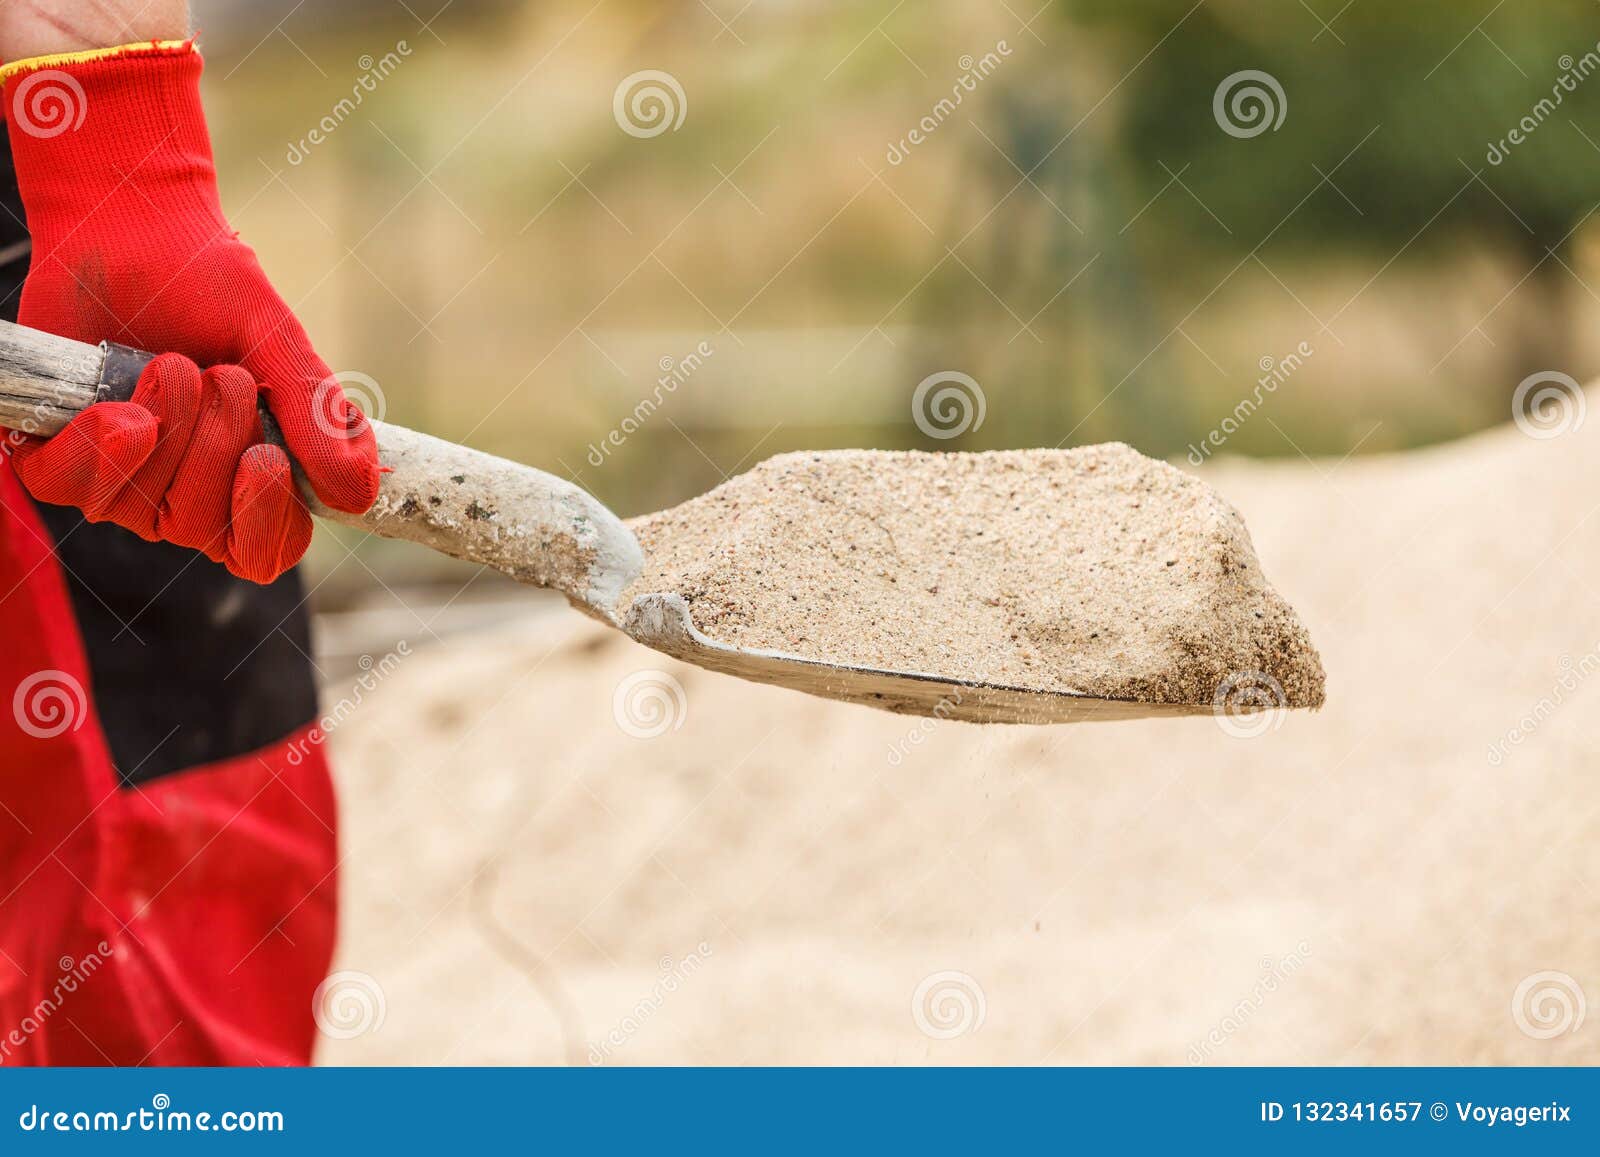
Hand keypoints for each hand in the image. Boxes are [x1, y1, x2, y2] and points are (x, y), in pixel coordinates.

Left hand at [3, 41, 378, 519]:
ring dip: (162, 431)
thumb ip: (317, 415)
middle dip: (212, 448)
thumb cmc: (213, 284)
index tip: (264, 460)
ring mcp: (121, 478)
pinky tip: (119, 407)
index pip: (263, 554)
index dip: (263, 526)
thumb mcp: (277, 343)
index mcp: (249, 477)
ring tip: (169, 363)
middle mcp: (185, 492)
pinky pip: (67, 486)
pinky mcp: (59, 451)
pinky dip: (97, 449)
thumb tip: (360, 492)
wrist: (131, 226)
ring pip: (134, 510)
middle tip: (219, 374)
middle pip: (199, 531)